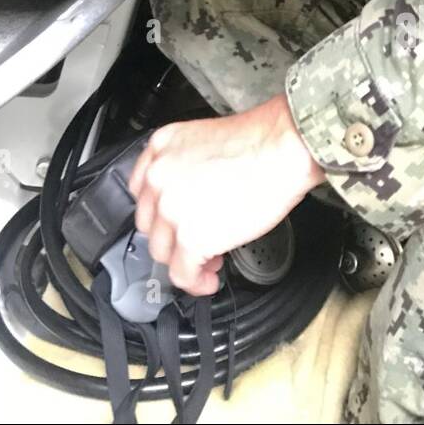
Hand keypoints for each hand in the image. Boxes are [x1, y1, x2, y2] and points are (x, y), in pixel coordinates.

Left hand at [128, 93, 324, 296]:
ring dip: (184, 261)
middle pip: (150, 223)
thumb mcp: (205, 141)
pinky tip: (209, 279)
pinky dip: (195, 283)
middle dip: (172, 237)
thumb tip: (192, 199)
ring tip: (208, 261)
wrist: (281, 149)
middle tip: (196, 240)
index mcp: (161, 147)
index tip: (173, 221)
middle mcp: (159, 177)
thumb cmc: (259, 142)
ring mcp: (171, 208)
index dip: (160, 211)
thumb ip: (186, 167)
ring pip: (162, 251)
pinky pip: (182, 273)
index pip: (142, 190)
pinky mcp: (191, 238)